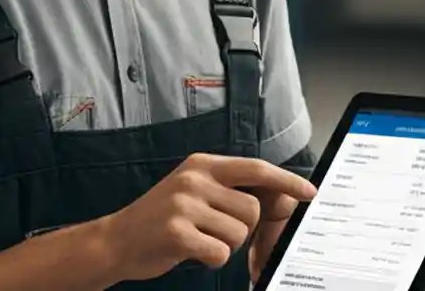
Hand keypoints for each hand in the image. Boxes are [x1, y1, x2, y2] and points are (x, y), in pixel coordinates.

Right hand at [102, 153, 316, 281]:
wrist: (115, 241)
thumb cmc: (160, 219)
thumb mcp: (192, 190)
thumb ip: (227, 188)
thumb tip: (276, 195)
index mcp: (202, 165)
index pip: (256, 168)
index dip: (286, 181)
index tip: (309, 192)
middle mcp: (194, 179)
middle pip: (251, 210)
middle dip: (242, 229)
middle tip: (214, 231)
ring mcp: (184, 205)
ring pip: (238, 234)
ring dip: (225, 245)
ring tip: (199, 239)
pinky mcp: (176, 232)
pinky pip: (219, 253)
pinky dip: (211, 259)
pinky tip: (191, 252)